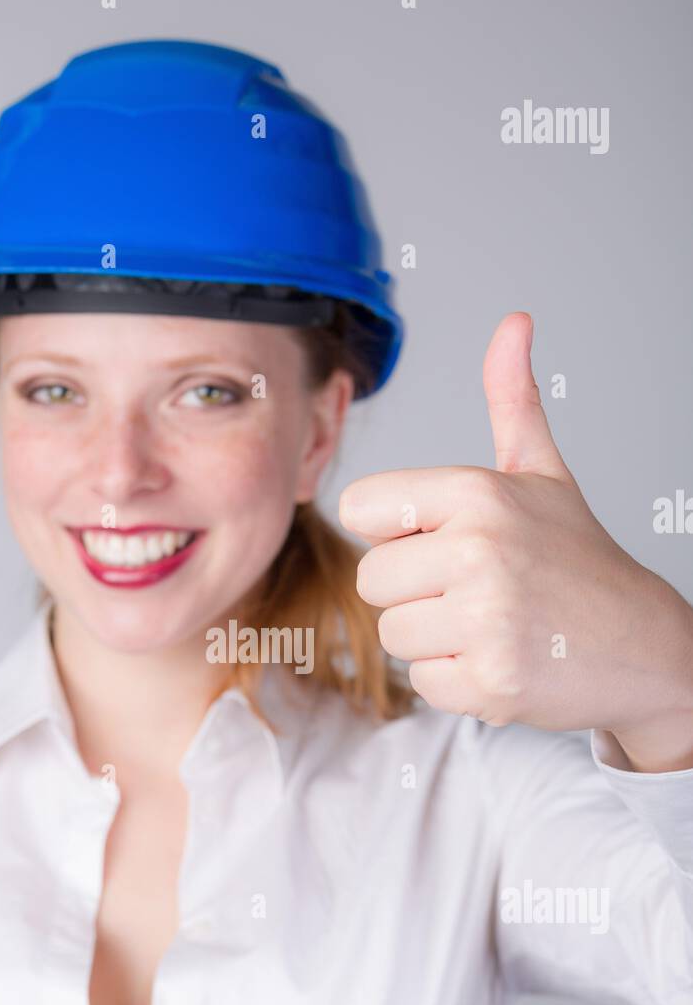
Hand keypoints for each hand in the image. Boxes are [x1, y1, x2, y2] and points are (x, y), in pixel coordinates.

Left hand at [339, 313, 692, 740]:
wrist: (645, 646)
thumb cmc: (579, 560)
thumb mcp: (543, 475)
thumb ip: (514, 403)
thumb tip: (514, 322)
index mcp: (477, 492)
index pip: (360, 508)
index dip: (394, 530)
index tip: (441, 539)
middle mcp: (478, 549)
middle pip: (371, 579)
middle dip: (416, 592)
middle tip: (478, 592)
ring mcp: (485, 619)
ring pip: (393, 634)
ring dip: (435, 639)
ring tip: (491, 626)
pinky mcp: (491, 681)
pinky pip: (423, 682)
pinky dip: (457, 682)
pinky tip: (502, 660)